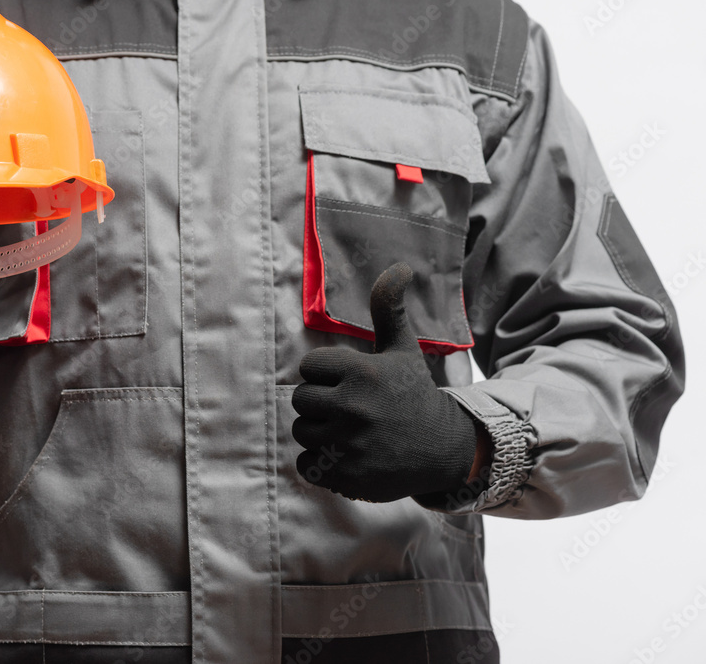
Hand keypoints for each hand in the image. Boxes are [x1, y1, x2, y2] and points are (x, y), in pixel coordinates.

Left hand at [292, 263, 478, 502]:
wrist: (442, 449)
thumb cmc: (413, 394)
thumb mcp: (402, 349)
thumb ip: (389, 308)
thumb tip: (399, 265)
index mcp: (362, 373)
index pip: (308, 366)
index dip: (324, 374)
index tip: (347, 382)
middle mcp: (354, 408)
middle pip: (300, 399)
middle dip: (319, 402)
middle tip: (348, 408)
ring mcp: (349, 445)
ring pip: (301, 432)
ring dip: (319, 432)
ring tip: (348, 432)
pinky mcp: (346, 477)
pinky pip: (305, 465)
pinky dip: (320, 464)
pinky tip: (345, 455)